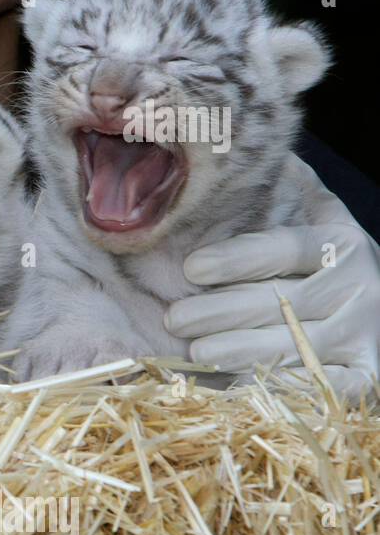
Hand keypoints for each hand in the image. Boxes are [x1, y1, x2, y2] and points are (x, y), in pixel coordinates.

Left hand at [165, 158, 379, 399]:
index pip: (288, 248)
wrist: (376, 314)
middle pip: (285, 301)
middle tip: (175, 318)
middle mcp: (360, 287)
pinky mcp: (367, 376)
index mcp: (340, 241)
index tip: (191, 267)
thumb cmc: (318, 261)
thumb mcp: (309, 216)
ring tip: (195, 353)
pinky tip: (240, 391)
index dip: (239, 258)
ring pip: (298, 346)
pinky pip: (326, 388)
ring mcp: (365, 334)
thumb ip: (279, 188)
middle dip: (223, 311)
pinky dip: (285, 391)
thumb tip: (235, 143)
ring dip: (242, 352)